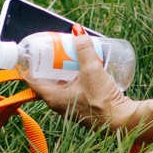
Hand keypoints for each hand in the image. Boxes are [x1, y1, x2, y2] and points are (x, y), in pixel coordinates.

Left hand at [24, 33, 144, 134]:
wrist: (121, 120)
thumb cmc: (102, 100)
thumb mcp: (91, 70)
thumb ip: (84, 50)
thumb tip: (77, 32)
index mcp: (53, 98)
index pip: (33, 80)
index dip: (30, 66)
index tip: (33, 53)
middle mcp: (58, 104)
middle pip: (48, 81)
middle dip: (50, 65)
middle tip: (54, 50)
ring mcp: (70, 107)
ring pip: (61, 85)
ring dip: (63, 72)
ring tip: (69, 57)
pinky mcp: (82, 108)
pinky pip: (73, 90)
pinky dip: (74, 79)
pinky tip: (83, 70)